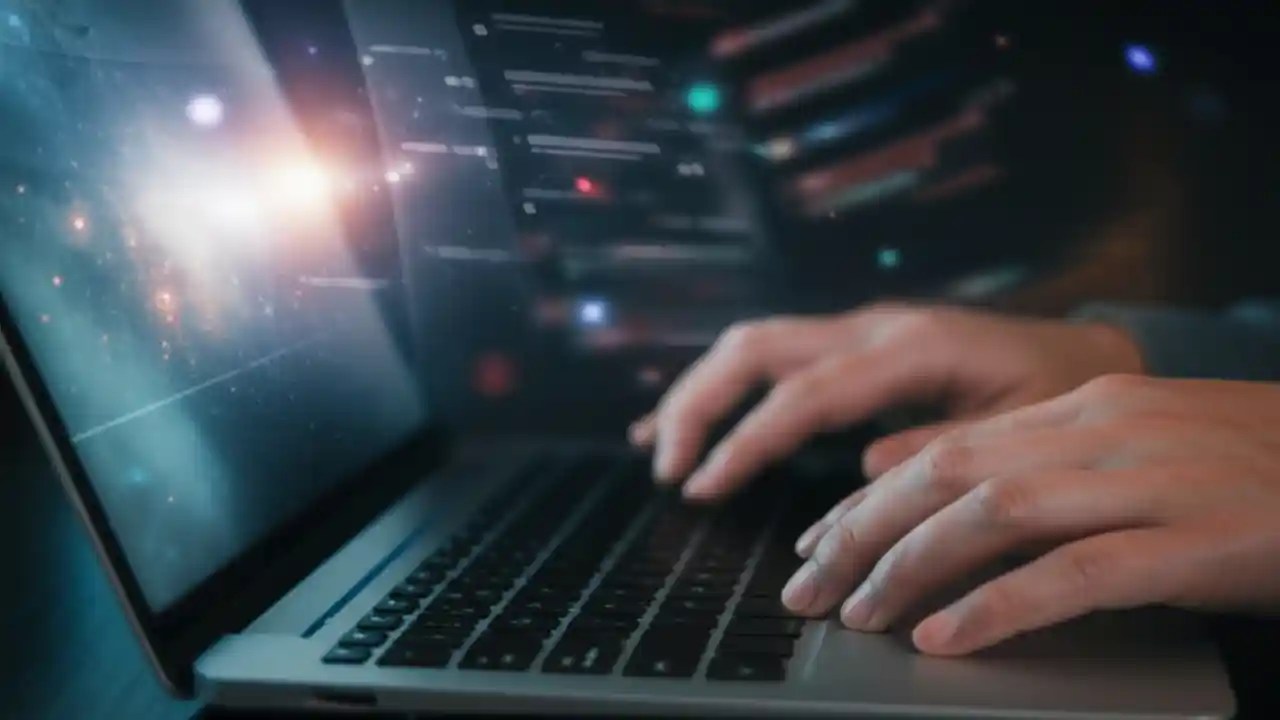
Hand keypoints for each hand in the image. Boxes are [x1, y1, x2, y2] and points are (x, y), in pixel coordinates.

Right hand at [631, 304, 1142, 498]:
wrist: (1090, 356)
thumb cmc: (1065, 398)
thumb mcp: (1026, 434)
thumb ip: (948, 450)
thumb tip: (866, 474)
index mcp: (912, 346)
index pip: (804, 392)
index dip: (746, 440)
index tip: (703, 488)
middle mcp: (874, 328)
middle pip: (756, 349)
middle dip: (700, 405)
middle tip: (671, 472)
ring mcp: (861, 332)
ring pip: (753, 347)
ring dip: (700, 395)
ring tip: (660, 451)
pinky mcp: (855, 349)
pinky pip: (774, 360)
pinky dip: (725, 392)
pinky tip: (688, 423)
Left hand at [786, 376, 1279, 655]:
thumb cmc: (1247, 470)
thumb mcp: (1129, 447)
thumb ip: (1031, 457)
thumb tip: (921, 470)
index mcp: (1087, 407)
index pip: (948, 447)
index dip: (869, 497)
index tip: (817, 538)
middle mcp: (1105, 431)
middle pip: (950, 474)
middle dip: (864, 531)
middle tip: (809, 584)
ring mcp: (1152, 481)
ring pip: (996, 515)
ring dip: (912, 566)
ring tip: (858, 612)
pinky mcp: (1196, 540)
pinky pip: (1077, 573)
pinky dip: (1000, 605)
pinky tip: (945, 635)